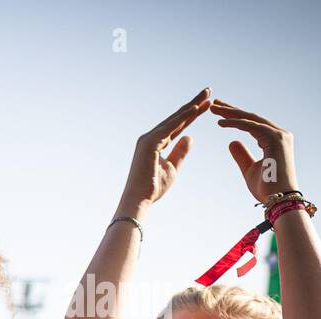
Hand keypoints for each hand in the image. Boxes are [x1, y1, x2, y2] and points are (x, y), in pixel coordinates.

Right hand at [118, 88, 209, 214]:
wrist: (138, 200)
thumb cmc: (152, 188)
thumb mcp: (172, 167)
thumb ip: (180, 152)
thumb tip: (190, 137)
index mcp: (154, 144)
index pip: (178, 126)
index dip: (192, 115)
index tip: (207, 105)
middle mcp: (149, 138)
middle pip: (176, 118)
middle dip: (194, 104)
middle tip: (209, 91)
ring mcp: (148, 139)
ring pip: (175, 119)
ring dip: (191, 106)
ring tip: (207, 94)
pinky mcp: (149, 143)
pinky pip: (170, 127)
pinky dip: (183, 117)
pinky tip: (196, 108)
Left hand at [210, 99, 299, 204]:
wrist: (279, 199)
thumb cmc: (266, 188)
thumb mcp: (248, 169)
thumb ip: (241, 154)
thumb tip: (231, 142)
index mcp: (274, 140)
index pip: (252, 123)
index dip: (235, 117)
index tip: (218, 113)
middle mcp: (279, 134)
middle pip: (251, 117)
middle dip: (231, 110)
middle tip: (214, 104)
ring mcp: (279, 135)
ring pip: (251, 119)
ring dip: (231, 113)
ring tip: (213, 108)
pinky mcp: (276, 139)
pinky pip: (252, 127)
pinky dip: (236, 123)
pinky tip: (220, 122)